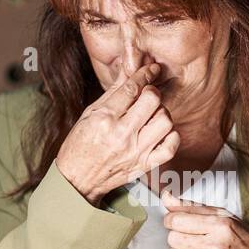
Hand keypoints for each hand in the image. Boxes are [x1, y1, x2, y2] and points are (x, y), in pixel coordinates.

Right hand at [54, 61, 179, 205]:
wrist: (77, 180)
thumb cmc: (80, 145)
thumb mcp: (90, 113)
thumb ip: (113, 91)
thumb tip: (129, 69)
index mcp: (105, 118)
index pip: (132, 88)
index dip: (144, 74)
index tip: (151, 69)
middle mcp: (122, 135)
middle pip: (152, 101)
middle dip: (152, 92)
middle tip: (147, 95)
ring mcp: (135, 151)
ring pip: (165, 121)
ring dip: (161, 113)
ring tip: (151, 115)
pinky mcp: (144, 165)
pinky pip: (170, 147)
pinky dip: (171, 136)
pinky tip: (160, 132)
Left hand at [161, 190, 248, 248]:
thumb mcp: (226, 218)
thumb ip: (194, 208)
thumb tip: (167, 198)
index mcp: (221, 226)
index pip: (176, 220)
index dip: (172, 220)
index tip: (177, 222)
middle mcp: (216, 247)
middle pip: (172, 238)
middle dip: (178, 236)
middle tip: (192, 237)